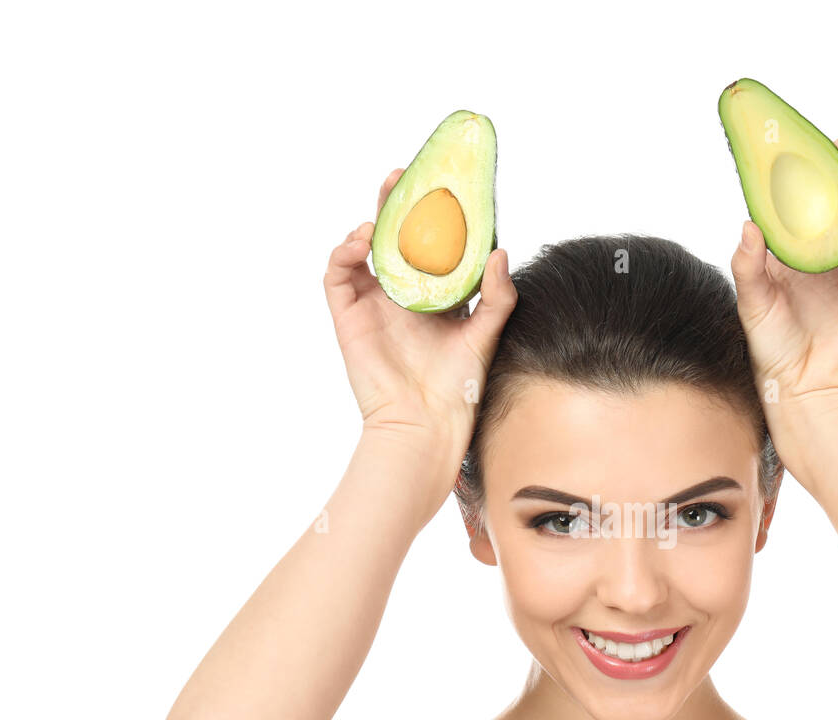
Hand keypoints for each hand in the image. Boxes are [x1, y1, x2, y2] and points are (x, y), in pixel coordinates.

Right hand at [323, 168, 517, 450]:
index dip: (430, 216)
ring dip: (367, 224)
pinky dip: (343, 252)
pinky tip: (362, 241)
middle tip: (401, 177)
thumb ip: (498, 296)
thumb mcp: (486, 335)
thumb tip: (500, 251)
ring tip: (380, 211)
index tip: (439, 187)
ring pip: (361, 252)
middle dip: (394, 206)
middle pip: (392, 239)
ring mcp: (372, 305)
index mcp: (433, 297)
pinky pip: (337, 276)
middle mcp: (401, 297)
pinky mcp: (349, 317)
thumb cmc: (457, 389)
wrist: (426, 424)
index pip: (429, 246)